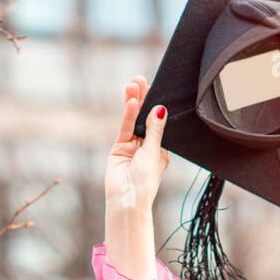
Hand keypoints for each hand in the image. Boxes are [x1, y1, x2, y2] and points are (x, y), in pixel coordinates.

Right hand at [105, 76, 169, 217]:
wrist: (128, 200)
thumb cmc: (145, 182)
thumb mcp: (154, 153)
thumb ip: (155, 130)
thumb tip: (160, 109)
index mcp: (160, 150)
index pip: (159, 123)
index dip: (157, 106)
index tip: (158, 88)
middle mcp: (146, 146)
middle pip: (145, 118)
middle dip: (145, 99)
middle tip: (142, 79)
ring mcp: (132, 146)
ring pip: (134, 119)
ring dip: (134, 102)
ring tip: (134, 83)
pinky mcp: (119, 148)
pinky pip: (124, 127)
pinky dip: (128, 114)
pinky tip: (132, 101)